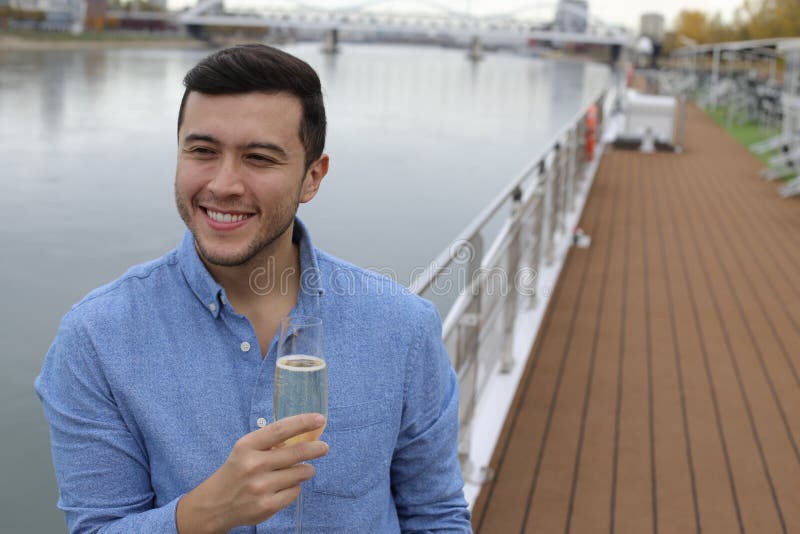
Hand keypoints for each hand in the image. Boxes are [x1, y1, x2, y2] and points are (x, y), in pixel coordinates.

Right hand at [176, 413, 328, 533]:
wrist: (215, 504)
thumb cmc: (237, 471)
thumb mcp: (245, 450)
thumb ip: (270, 442)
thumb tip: (304, 435)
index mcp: (247, 446)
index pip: (280, 429)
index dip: (303, 422)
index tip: (319, 419)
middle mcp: (254, 465)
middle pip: (297, 452)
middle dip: (316, 449)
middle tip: (324, 447)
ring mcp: (261, 487)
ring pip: (300, 473)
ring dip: (305, 470)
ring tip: (300, 470)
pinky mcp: (267, 506)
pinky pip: (295, 491)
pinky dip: (294, 487)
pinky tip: (284, 486)